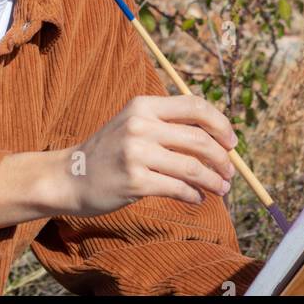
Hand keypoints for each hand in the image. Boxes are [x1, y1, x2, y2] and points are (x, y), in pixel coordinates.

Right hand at [65, 94, 236, 217]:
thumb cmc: (112, 151)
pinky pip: (178, 188)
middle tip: (230, 172)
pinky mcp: (134, 181)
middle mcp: (141, 125)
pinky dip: (194, 195)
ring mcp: (136, 153)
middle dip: (222, 158)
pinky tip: (197, 198)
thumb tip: (217, 138)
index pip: (194, 106)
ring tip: (221, 188)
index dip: (220, 123)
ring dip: (214, 180)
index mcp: (144, 105)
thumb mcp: (135, 124)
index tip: (232, 142)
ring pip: (192, 167)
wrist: (71, 176)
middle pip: (198, 139)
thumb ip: (169, 125)